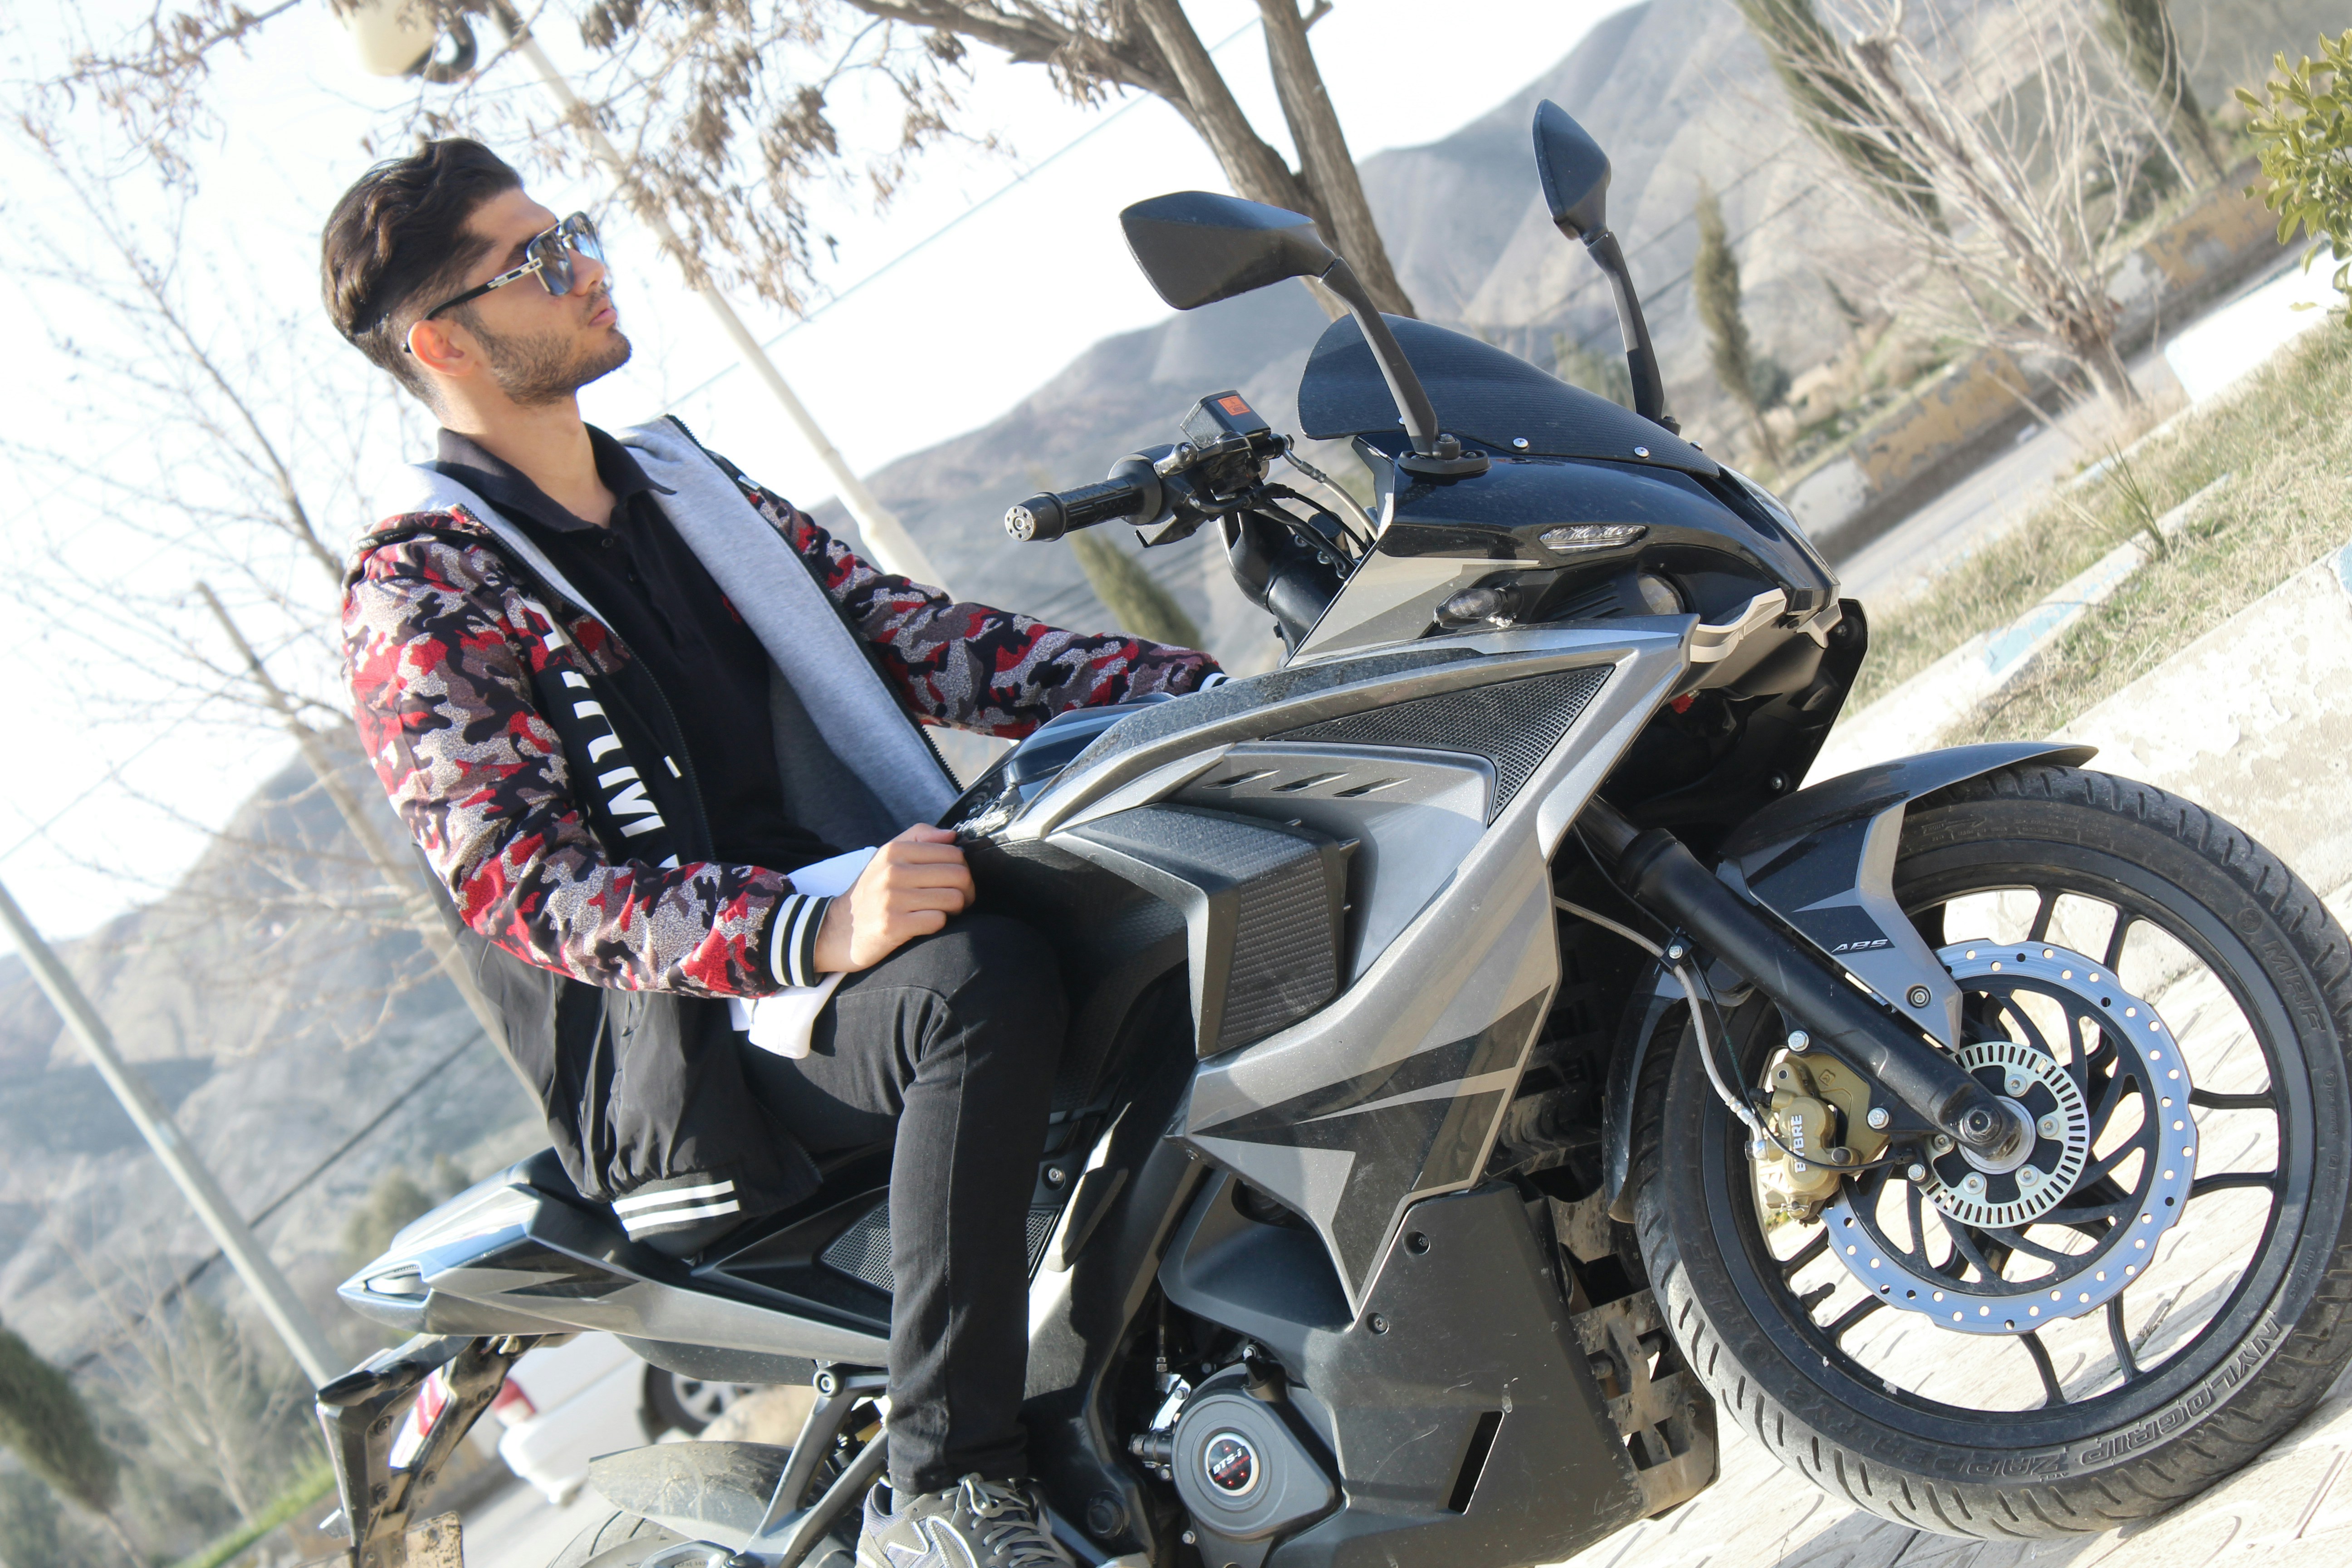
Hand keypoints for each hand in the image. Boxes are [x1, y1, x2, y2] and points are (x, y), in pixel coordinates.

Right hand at [810, 825, 973, 973]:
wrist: (839, 929)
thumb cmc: (873, 891)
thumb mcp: (887, 856)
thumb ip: (919, 837)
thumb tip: (952, 835)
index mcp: (894, 850)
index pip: (953, 853)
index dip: (963, 868)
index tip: (955, 881)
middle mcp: (892, 871)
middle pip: (958, 876)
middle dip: (966, 890)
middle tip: (958, 899)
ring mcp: (891, 899)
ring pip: (953, 899)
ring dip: (955, 909)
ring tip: (943, 910)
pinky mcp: (893, 926)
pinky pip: (938, 921)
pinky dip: (938, 924)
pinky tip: (926, 923)